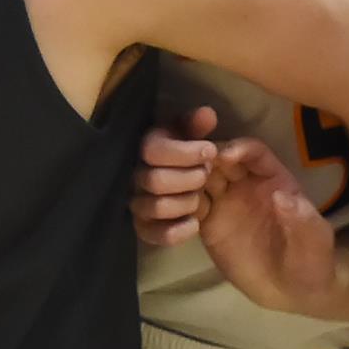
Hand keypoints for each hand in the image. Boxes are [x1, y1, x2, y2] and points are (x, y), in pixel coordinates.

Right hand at [131, 106, 217, 245]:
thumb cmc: (200, 159)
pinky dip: (175, 231)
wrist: (207, 196)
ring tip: (201, 200)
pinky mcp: (145, 228)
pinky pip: (151, 234)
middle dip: (188, 179)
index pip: (152, 149)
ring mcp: (139, 202)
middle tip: (206, 175)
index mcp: (150, 147)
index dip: (183, 152)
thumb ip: (200, 127)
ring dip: (184, 203)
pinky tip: (195, 223)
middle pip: (154, 180)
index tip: (209, 152)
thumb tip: (206, 114)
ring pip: (154, 207)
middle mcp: (138, 173)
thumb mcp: (200, 138)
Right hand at [196, 136, 334, 312]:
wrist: (292, 290)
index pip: (253, 152)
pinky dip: (179, 203)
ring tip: (182, 191)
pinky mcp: (208, 224)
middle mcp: (245, 184)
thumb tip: (284, 197)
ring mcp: (224, 202)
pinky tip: (177, 213)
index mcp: (272, 177)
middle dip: (205, 158)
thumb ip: (302, 217)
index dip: (240, 149)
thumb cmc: (311, 258)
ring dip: (188, 177)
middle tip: (193, 169)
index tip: (225, 157)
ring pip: (199, 177)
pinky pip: (189, 205)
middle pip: (220, 158)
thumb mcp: (315, 237)